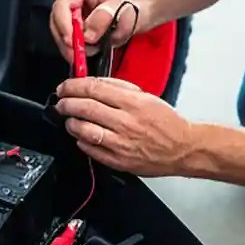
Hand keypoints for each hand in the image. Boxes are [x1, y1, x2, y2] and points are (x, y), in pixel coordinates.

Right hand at [49, 0, 141, 62]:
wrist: (129, 18)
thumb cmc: (126, 9)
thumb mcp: (122, 8)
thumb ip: (105, 16)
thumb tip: (87, 33)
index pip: (62, 5)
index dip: (64, 25)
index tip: (73, 41)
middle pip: (56, 21)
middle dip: (67, 39)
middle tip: (80, 52)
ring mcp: (67, 13)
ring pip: (58, 33)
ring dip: (72, 47)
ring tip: (92, 49)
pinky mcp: (68, 27)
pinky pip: (63, 41)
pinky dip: (74, 50)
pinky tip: (88, 50)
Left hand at [54, 77, 193, 176]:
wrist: (182, 149)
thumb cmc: (166, 123)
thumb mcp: (147, 96)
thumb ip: (120, 87)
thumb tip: (95, 83)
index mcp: (133, 102)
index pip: (94, 89)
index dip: (73, 86)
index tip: (65, 87)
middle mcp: (125, 122)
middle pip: (85, 108)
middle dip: (66, 103)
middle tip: (61, 102)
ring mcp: (121, 143)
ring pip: (84, 130)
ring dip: (71, 123)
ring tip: (70, 120)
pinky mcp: (118, 161)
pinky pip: (91, 150)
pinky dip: (82, 141)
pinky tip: (82, 136)